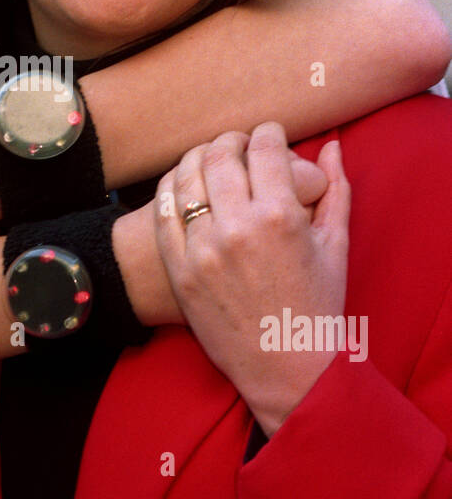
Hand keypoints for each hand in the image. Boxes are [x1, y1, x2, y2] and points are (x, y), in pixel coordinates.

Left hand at [153, 123, 349, 435]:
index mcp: (281, 218)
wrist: (284, 366)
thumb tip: (330, 147)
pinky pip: (164, 210)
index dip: (267, 132)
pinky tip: (184, 183)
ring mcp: (203, 249)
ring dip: (198, 157)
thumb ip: (335, 190)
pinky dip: (172, 187)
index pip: (265, 148)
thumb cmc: (316, 306)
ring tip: (209, 159)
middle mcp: (238, 228)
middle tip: (238, 144)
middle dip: (231, 140)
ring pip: (187, 175)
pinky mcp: (180, 269)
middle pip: (220, 155)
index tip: (269, 134)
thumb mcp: (336, 246)